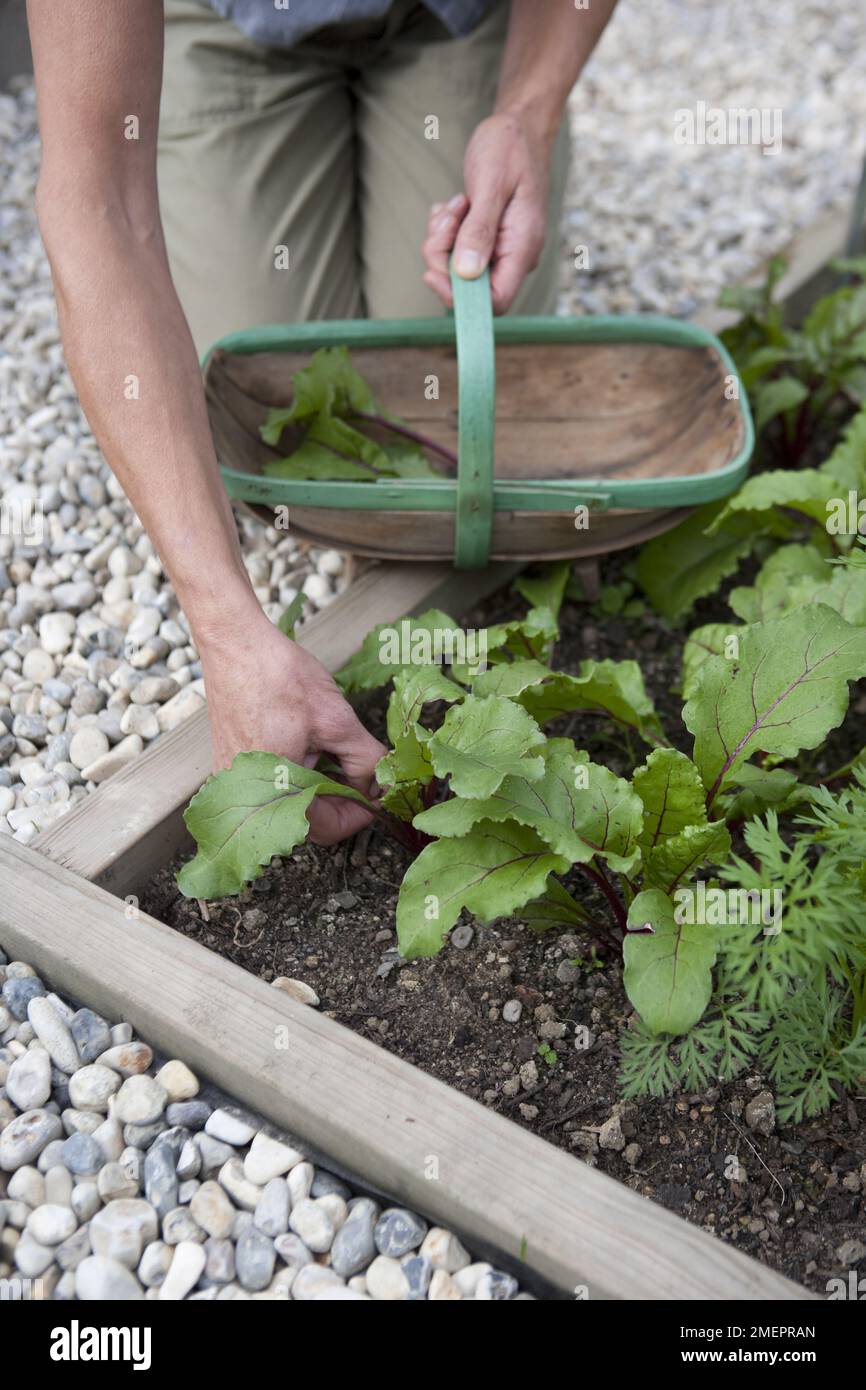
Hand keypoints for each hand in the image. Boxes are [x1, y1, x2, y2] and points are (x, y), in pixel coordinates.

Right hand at [197, 612, 385, 845]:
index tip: (378, 795)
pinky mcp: (232, 765)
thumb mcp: (338, 720)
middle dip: (340, 799)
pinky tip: (309, 746)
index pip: (328, 829)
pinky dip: (297, 773)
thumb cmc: (279, 677)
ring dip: (320, 785)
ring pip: (291, 802)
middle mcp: (250, 796)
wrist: (235, 643)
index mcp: (277, 792)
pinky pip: (271, 785)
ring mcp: (236, 782)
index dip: (359, 815)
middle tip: (364, 772)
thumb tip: (380, 784)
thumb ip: (365, 760)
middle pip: (308, 819)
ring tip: (337, 753)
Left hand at [422, 111, 550, 313]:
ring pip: (456, 268)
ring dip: (443, 238)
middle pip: (468, 286)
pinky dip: (446, 231)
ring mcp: (499, 249)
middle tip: (446, 218)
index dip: (460, 297)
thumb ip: (479, 230)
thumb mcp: (492, 185)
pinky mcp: (485, 239)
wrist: (518, 126)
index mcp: (522, 249)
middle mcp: (513, 256)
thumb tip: (467, 273)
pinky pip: (455, 251)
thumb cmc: (510, 149)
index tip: (432, 272)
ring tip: (456, 203)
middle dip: (443, 256)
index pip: (495, 302)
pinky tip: (456, 205)